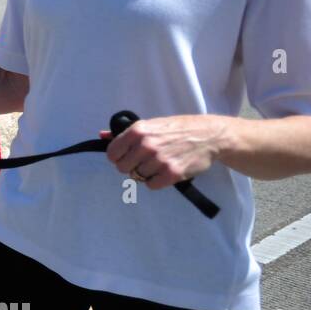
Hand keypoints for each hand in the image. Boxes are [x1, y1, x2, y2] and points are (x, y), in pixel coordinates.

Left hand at [102, 114, 229, 189]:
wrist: (209, 135)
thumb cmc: (178, 128)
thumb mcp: (151, 124)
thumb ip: (125, 133)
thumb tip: (101, 135)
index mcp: (138, 131)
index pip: (112, 154)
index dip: (118, 157)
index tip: (127, 156)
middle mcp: (146, 145)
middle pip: (122, 168)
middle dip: (131, 166)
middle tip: (145, 161)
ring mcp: (159, 160)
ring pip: (137, 177)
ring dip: (146, 173)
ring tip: (159, 164)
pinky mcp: (172, 173)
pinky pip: (152, 185)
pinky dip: (156, 181)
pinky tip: (165, 171)